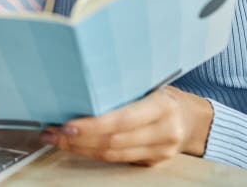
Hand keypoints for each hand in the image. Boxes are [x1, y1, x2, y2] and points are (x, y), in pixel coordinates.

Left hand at [40, 86, 212, 165]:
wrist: (194, 119)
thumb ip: (125, 89)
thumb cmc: (166, 95)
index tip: (68, 124)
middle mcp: (164, 132)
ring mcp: (160, 151)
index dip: (93, 125)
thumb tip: (82, 87)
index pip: (123, 120)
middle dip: (78, 139)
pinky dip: (93, 153)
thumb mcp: (152, 84)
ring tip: (56, 139)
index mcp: (163, 106)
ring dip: (80, 148)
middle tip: (51, 132)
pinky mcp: (152, 163)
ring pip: (112, 155)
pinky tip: (76, 145)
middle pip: (113, 141)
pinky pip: (117, 160)